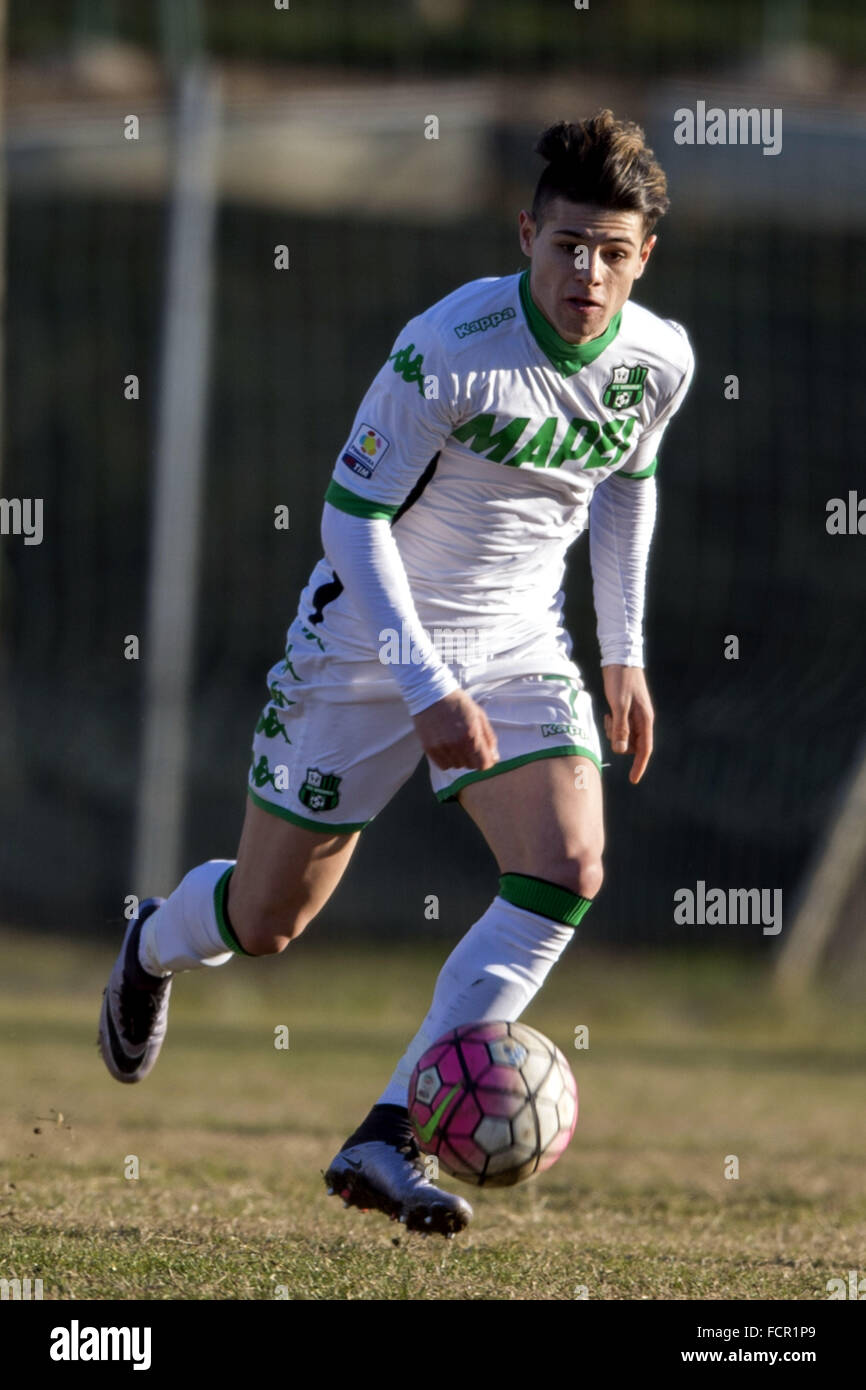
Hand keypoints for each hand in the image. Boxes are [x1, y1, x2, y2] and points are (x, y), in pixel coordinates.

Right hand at [412, 688, 498, 771]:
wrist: (431, 694)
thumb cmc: (458, 703)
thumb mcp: (479, 716)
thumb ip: (489, 738)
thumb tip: (495, 758)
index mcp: (471, 735)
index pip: (483, 765)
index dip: (486, 762)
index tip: (484, 756)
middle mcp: (456, 744)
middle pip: (470, 766)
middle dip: (473, 757)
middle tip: (468, 742)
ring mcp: (442, 748)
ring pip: (457, 766)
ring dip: (460, 758)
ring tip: (455, 741)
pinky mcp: (429, 749)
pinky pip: (443, 765)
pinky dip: (447, 759)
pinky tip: (447, 746)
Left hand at [601, 664, 653, 783]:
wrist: (620, 660)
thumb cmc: (620, 681)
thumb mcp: (618, 705)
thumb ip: (621, 728)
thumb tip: (622, 750)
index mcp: (645, 719)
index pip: (645, 749)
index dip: (639, 765)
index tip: (633, 779)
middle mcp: (643, 720)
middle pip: (633, 744)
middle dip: (620, 741)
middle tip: (610, 723)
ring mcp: (635, 715)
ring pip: (625, 736)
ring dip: (615, 732)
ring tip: (609, 715)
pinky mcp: (627, 711)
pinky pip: (621, 727)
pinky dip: (613, 725)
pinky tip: (608, 712)